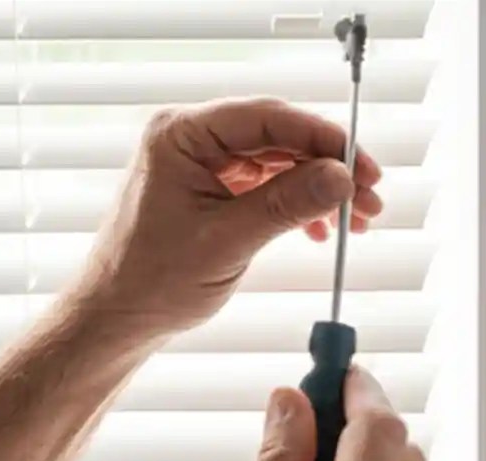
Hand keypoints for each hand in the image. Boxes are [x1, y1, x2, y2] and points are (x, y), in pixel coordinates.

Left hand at [71, 97, 384, 335]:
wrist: (117, 317)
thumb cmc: (150, 281)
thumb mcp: (227, 242)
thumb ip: (286, 205)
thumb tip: (340, 178)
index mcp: (180, 135)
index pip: (267, 117)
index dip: (322, 138)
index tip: (361, 166)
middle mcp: (189, 139)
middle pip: (278, 135)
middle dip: (327, 167)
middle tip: (369, 196)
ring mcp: (200, 163)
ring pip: (277, 160)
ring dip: (318, 188)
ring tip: (355, 219)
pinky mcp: (209, 188)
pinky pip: (264, 183)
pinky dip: (295, 203)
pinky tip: (320, 229)